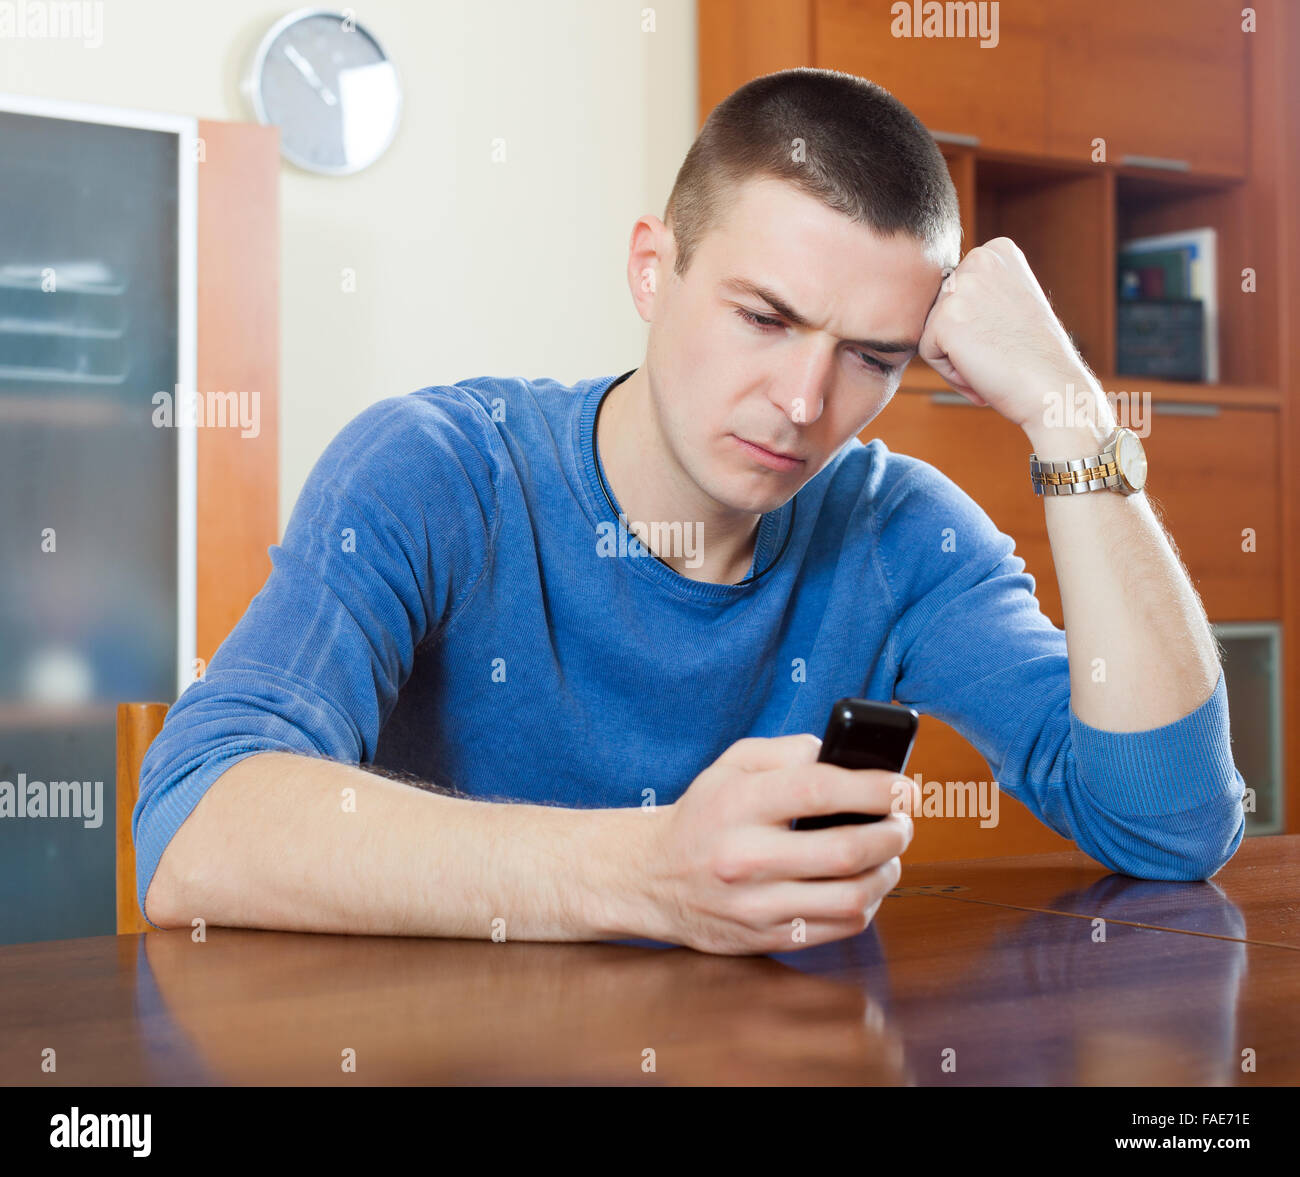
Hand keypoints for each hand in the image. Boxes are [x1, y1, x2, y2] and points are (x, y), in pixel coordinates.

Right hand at [644, 734, 919, 954]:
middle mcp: (745, 858)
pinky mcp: (767, 938)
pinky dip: (867, 903)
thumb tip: (846, 757)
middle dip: (892, 833)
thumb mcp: (732, 764)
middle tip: (902, 822)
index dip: (874, 787)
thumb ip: (789, 751)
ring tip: (888, 853)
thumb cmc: (703, 814)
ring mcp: (756, 905)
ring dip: (887, 872)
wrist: (652, 878)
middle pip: (846, 851)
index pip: (819, 790)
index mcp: (737, 804)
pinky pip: (839, 928)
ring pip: (852, 898)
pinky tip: (864, 883)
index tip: (904, 786)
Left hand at [917, 237, 1095, 430]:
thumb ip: (979, 291)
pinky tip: (984, 370)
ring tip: (994, 361)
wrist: (1053, 386)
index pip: (955, 292)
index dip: (976, 324)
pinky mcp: (945, 319)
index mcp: (996, 251)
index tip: (1007, 333)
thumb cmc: (1035, 355)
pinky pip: (928, 353)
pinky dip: (951, 372)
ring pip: (932, 331)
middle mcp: (979, 259)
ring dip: (958, 357)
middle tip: (1002, 350)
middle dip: (964, 340)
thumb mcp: (1011, 302)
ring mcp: (961, 287)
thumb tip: (945, 297)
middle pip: (940, 310)